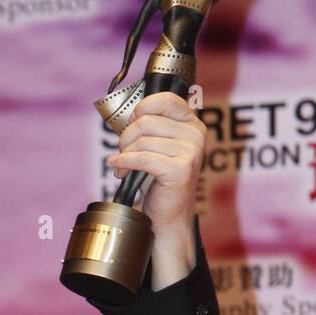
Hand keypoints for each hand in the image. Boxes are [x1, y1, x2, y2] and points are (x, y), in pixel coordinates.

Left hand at [106, 91, 204, 235]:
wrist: (168, 214)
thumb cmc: (159, 180)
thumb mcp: (158, 147)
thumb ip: (150, 128)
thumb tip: (129, 116)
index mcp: (192, 124)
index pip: (165, 100)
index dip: (141, 109)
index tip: (130, 124)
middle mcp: (195, 135)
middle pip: (146, 121)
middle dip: (125, 138)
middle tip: (122, 153)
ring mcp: (190, 152)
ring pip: (141, 141)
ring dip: (124, 154)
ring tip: (122, 167)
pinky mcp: (180, 170)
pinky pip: (142, 158)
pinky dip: (125, 163)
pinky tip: (119, 169)